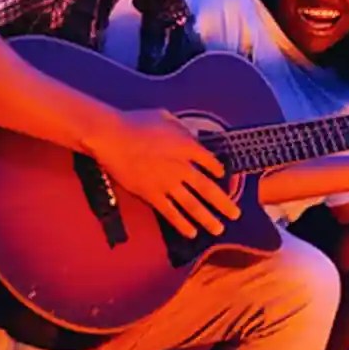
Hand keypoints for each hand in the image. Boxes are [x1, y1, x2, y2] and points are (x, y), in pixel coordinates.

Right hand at [89, 109, 240, 237]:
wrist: (112, 138)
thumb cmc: (136, 123)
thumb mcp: (164, 116)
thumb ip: (180, 127)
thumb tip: (190, 134)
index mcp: (187, 147)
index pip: (210, 162)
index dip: (218, 170)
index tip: (222, 175)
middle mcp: (182, 168)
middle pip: (208, 189)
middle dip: (224, 203)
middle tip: (236, 214)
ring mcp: (167, 184)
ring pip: (192, 206)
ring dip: (208, 219)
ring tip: (219, 229)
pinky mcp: (151, 195)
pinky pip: (170, 213)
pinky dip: (182, 224)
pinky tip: (192, 233)